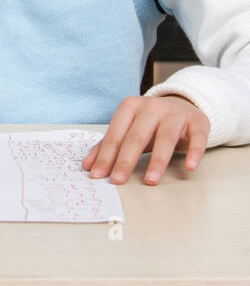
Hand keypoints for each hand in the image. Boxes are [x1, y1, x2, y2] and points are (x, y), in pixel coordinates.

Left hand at [82, 95, 209, 185]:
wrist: (183, 105)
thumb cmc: (151, 122)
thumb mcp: (129, 129)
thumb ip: (109, 145)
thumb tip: (88, 166)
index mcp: (131, 106)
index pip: (116, 133)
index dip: (106, 155)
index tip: (98, 175)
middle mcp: (152, 107)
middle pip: (137, 135)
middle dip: (126, 159)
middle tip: (118, 180)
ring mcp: (175, 114)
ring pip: (165, 137)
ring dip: (157, 160)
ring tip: (150, 180)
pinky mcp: (197, 122)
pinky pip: (196, 138)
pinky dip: (193, 152)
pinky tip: (189, 167)